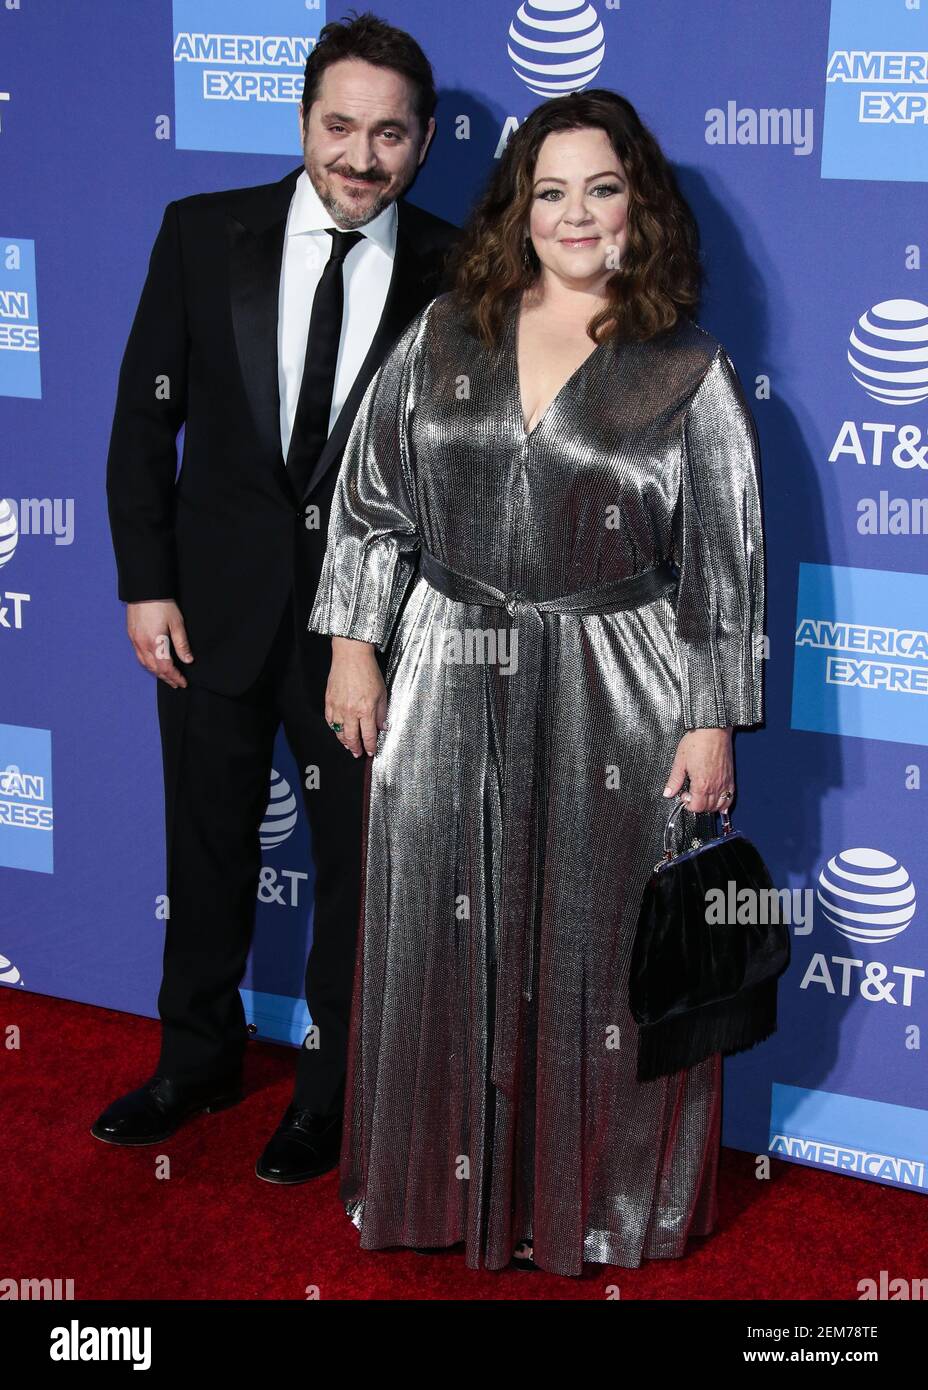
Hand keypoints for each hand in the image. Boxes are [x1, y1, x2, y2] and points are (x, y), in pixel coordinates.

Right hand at [126, 600, 193, 687]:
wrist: (144, 590)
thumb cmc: (162, 604)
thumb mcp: (177, 623)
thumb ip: (182, 644)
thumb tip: (188, 660)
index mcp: (155, 643)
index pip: (166, 668)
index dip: (175, 677)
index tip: (183, 682)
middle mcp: (142, 644)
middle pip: (154, 669)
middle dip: (166, 678)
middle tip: (176, 684)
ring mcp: (135, 640)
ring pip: (145, 664)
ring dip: (156, 673)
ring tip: (166, 677)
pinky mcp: (131, 635)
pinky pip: (139, 656)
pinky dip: (148, 664)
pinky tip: (153, 664)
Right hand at [325, 637, 387, 757]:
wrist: (351, 656)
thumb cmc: (367, 671)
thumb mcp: (382, 693)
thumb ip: (382, 713)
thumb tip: (383, 727)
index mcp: (366, 710)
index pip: (369, 735)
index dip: (370, 746)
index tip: (371, 751)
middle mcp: (351, 711)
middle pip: (352, 738)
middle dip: (356, 748)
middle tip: (358, 753)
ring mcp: (338, 707)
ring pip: (339, 732)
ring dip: (344, 741)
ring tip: (348, 746)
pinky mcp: (329, 701)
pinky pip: (329, 721)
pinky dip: (334, 728)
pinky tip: (337, 731)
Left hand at [663, 728, 733, 811]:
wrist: (713, 729)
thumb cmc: (697, 741)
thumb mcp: (680, 761)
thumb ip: (674, 780)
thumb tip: (668, 792)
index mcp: (701, 784)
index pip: (696, 807)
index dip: (688, 805)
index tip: (683, 796)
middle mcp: (715, 785)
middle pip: (708, 808)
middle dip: (698, 806)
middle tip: (691, 795)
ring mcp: (724, 782)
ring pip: (720, 805)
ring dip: (710, 806)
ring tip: (703, 798)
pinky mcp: (730, 777)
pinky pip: (731, 797)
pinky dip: (726, 803)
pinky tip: (720, 804)